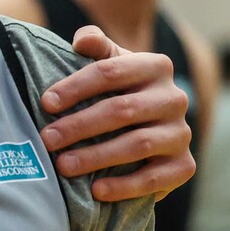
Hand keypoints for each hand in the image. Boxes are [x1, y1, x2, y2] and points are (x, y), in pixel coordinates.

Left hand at [37, 25, 193, 202]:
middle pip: (122, 109)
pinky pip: (154, 177)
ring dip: (96, 156)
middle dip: (79, 125)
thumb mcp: (108, 65)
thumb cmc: (115, 93)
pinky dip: (124, 186)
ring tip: (63, 165)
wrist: (146, 134)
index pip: (110, 71)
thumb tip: (83, 40)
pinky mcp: (184, 166)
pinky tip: (96, 191)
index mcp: (155, 66)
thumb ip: (95, 46)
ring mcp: (181, 133)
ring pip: (138, 144)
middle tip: (47, 139)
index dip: (75, 87)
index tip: (45, 103)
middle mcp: (174, 98)